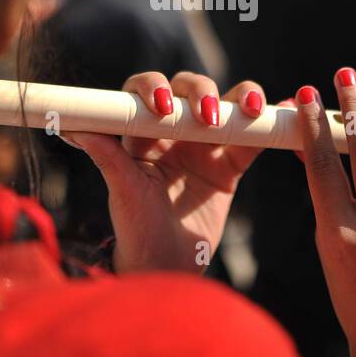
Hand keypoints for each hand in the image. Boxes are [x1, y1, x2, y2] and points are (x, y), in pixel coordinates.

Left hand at [64, 71, 266, 273]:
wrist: (169, 270)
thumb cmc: (138, 232)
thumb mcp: (124, 194)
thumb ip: (107, 158)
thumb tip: (72, 127)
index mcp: (141, 133)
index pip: (145, 90)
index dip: (154, 87)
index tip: (163, 107)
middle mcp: (172, 131)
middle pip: (190, 88)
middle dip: (202, 91)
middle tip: (207, 117)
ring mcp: (204, 145)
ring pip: (226, 103)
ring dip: (241, 97)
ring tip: (249, 110)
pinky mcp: (230, 165)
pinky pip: (253, 137)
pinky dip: (269, 123)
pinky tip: (283, 112)